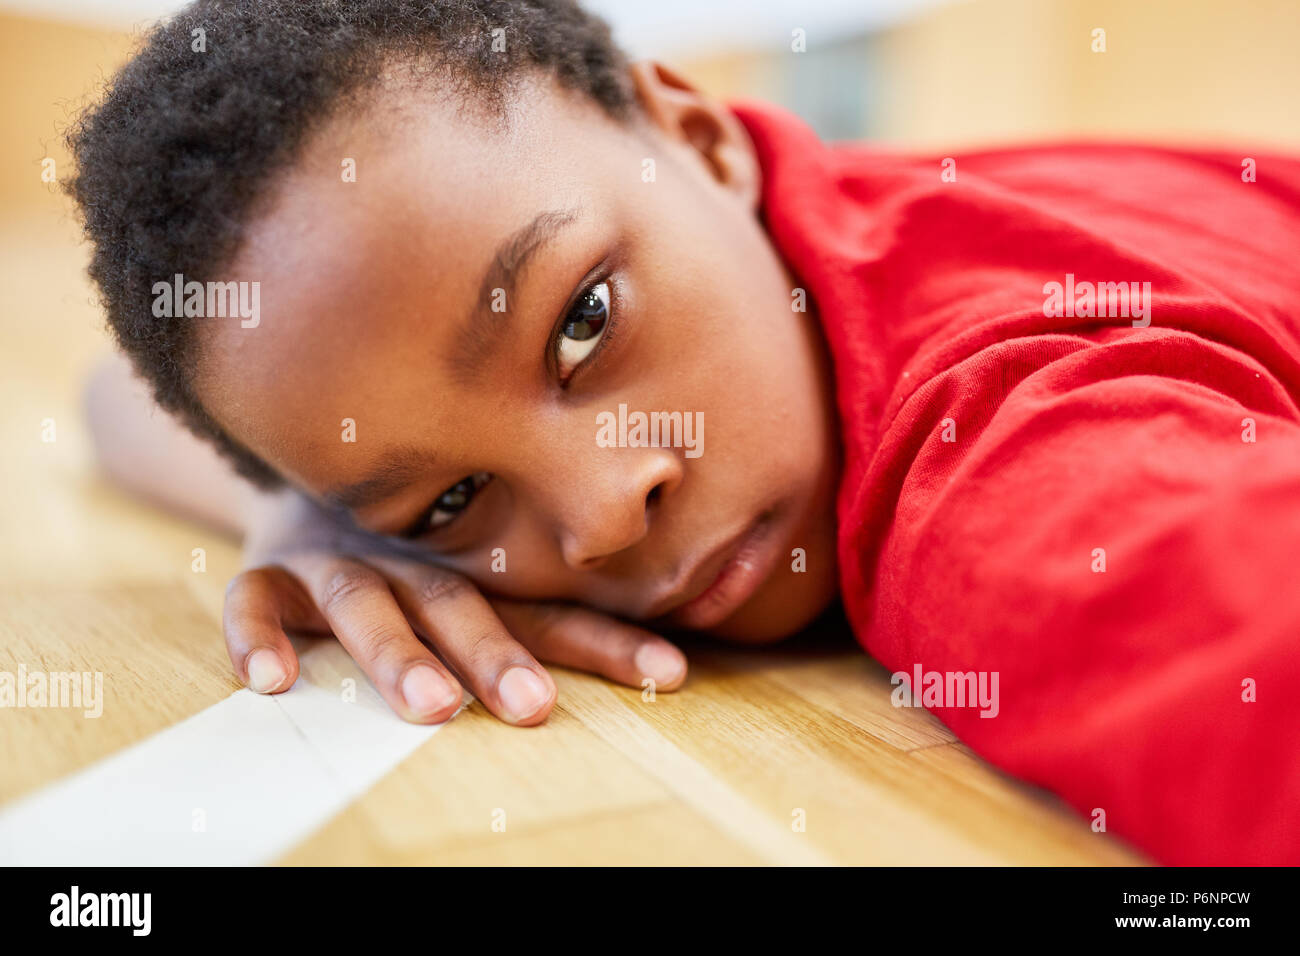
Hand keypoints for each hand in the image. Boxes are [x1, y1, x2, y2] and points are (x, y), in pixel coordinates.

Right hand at [222, 488, 687, 724]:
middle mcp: (414, 556)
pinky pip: (256, 598)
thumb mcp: (482, 564)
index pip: (545, 605)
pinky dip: (257, 633)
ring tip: (432, 707)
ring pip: (366, 601)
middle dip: (497, 654)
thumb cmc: (419, 539)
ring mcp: (342, 556)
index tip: (666, 673)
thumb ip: (544, 605)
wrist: (314, 467)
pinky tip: (272, 681)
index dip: (604, 639)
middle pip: (458, 603)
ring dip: (396, 653)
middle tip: (534, 708)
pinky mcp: (271, 564)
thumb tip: (672, 654)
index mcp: (475, 563)